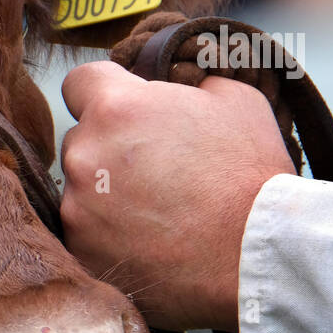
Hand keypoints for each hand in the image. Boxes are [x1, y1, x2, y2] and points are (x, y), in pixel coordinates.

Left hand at [59, 61, 295, 331]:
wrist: (254, 251)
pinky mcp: (81, 246)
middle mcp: (85, 153)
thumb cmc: (249, 173)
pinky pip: (83, 228)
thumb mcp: (232, 98)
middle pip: (81, 137)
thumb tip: (170, 85)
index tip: (123, 107)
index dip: (103, 91)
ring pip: (80, 185)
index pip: (80, 81)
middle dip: (108, 145)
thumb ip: (185, 82)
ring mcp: (77, 205)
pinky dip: (106, 230)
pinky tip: (146, 235)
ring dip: (105, 190)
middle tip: (152, 165)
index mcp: (116, 107)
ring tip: (154, 206)